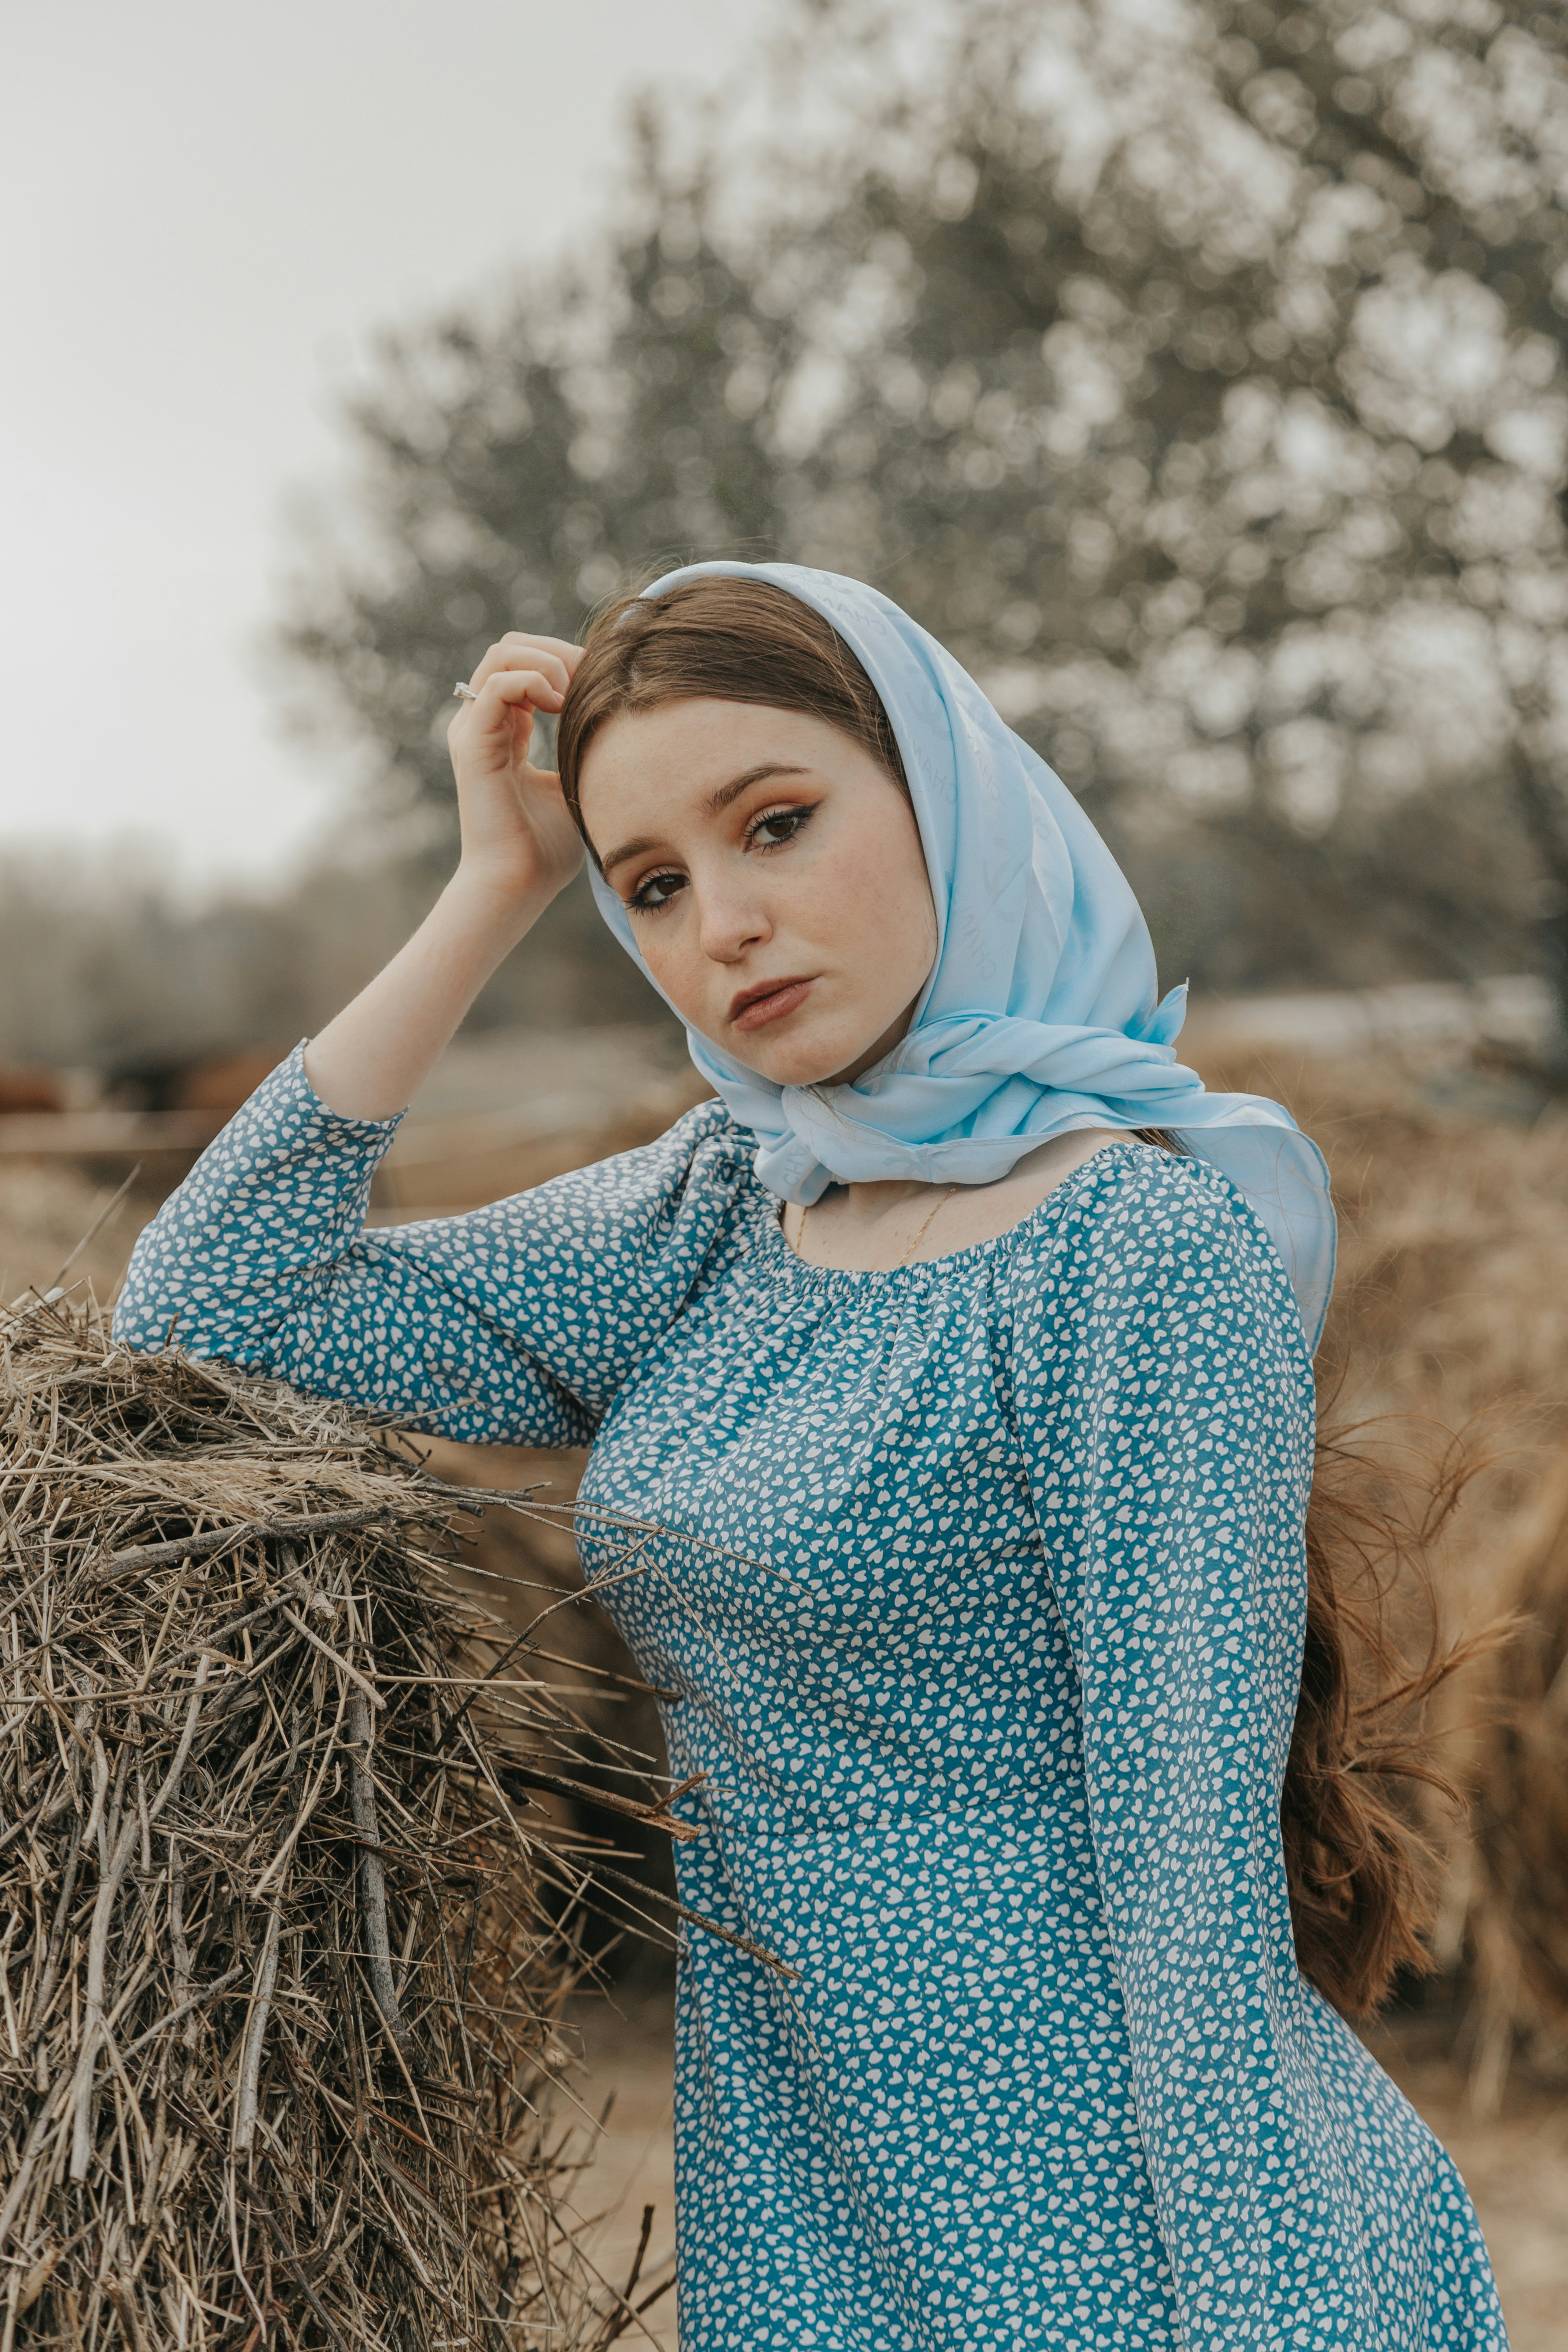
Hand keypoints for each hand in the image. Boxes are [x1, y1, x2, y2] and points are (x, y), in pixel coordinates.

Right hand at [446, 632, 585, 910]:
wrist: (519, 883)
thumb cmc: (547, 846)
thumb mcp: (575, 782)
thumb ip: (583, 746)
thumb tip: (617, 721)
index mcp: (505, 729)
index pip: (528, 664)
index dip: (568, 662)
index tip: (601, 686)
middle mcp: (484, 723)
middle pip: (514, 646)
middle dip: (558, 652)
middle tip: (590, 681)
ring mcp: (474, 729)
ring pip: (503, 653)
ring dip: (547, 661)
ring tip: (572, 695)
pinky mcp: (473, 743)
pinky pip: (497, 685)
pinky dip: (533, 681)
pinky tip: (560, 707)